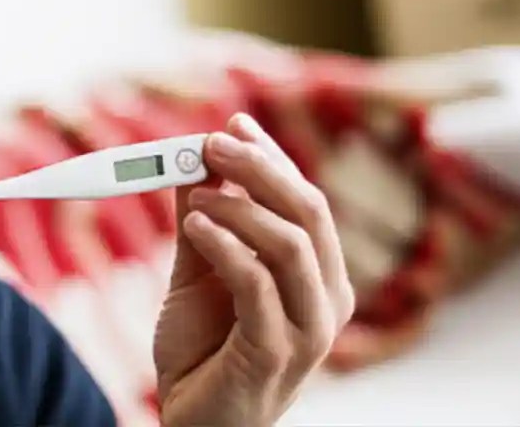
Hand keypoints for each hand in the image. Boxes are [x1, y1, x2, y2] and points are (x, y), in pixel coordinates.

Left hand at [153, 114, 354, 426]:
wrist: (192, 424)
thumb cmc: (203, 352)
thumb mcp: (198, 273)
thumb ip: (204, 222)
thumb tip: (194, 161)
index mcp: (318, 277)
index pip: (308, 201)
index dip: (274, 157)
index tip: (235, 123)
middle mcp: (326, 300)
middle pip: (310, 213)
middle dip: (262, 169)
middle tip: (213, 142)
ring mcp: (308, 330)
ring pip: (292, 245)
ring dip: (240, 206)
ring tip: (195, 194)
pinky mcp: (276, 354)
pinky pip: (257, 285)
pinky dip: (225, 246)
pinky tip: (193, 225)